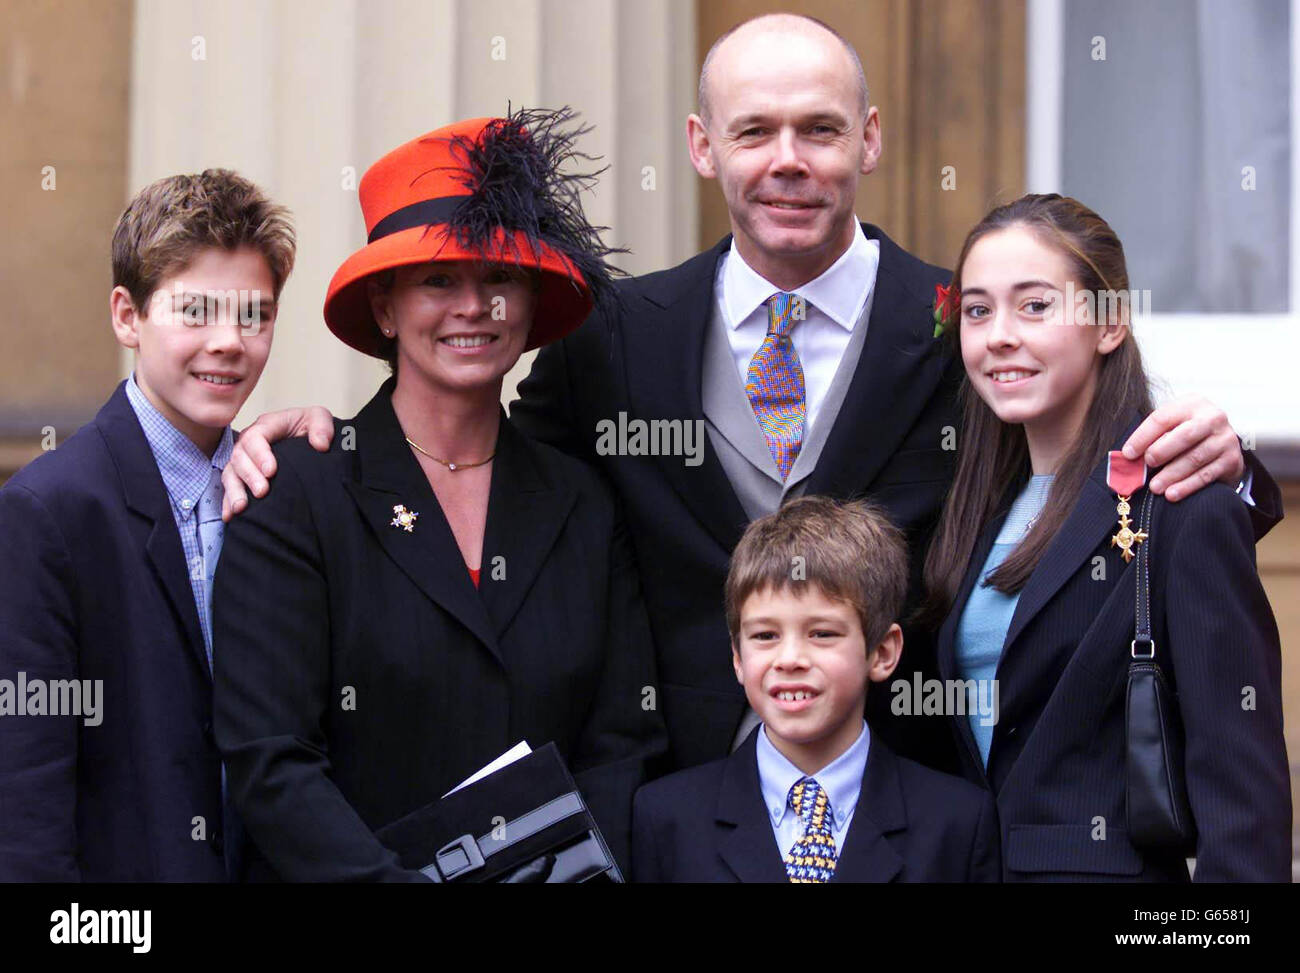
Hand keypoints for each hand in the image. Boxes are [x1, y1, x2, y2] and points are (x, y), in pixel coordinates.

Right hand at [221, 406, 335, 520]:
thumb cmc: (310, 427)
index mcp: (267, 425)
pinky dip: (228, 502)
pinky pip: (230, 487)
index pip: (256, 437)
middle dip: (249, 475)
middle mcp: (250, 441)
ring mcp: (244, 459)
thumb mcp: (319, 418)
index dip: (260, 454)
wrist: (307, 439)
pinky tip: (230, 516)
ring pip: (230, 473)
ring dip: (235, 491)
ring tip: (241, 507)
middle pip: (239, 457)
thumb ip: (322, 426)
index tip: (272, 471)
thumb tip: (320, 444)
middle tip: (262, 492)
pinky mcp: (242, 475)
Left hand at [1122, 396, 1243, 501]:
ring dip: (1172, 474)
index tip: (1128, 453)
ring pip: (1195, 458)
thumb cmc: (1187, 434)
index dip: (1143, 437)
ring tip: (1155, 487)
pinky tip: (1172, 494)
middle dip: (1162, 452)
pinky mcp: (1232, 459)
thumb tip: (1128, 457)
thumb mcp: (1172, 426)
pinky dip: (1187, 486)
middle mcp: (1213, 418)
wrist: (1221, 443)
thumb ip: (1153, 436)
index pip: (1163, 418)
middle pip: (1185, 435)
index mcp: (1192, 404)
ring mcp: (1225, 439)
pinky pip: (1206, 475)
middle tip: (1147, 464)